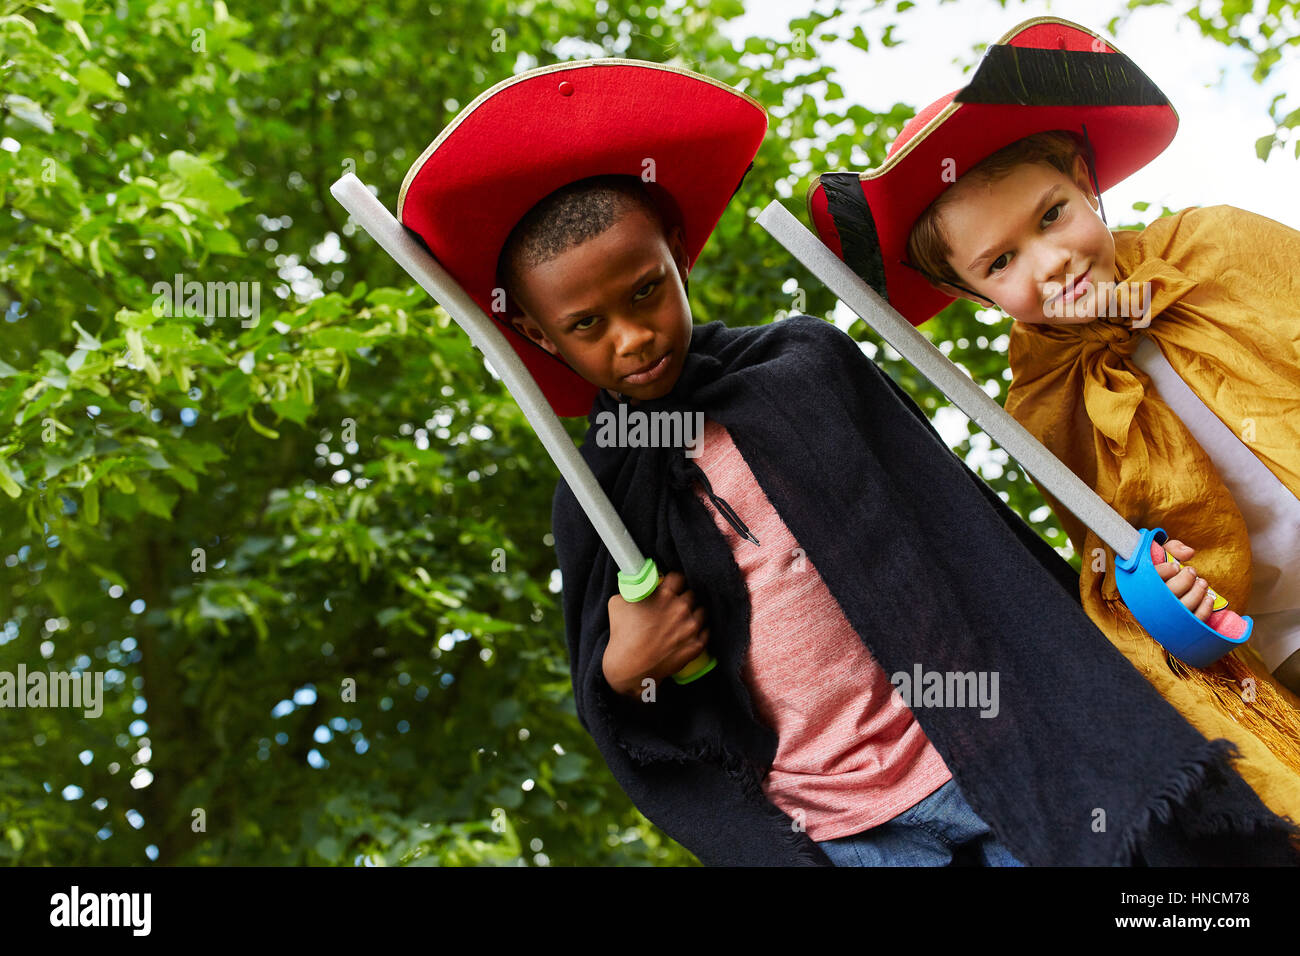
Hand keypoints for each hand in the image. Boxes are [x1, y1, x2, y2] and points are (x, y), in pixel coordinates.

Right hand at [603, 570, 709, 697]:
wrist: (630, 668)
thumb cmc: (621, 635)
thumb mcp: (618, 603)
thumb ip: (633, 590)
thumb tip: (637, 584)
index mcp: (664, 595)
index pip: (679, 577)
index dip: (675, 581)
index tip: (672, 586)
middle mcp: (681, 608)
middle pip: (692, 593)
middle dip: (684, 598)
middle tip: (676, 605)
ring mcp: (691, 627)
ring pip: (702, 610)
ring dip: (694, 613)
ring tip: (684, 620)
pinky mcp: (696, 645)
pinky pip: (706, 631)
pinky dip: (700, 631)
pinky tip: (689, 633)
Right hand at [1155, 539, 1215, 621]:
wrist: (1155, 599)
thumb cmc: (1160, 572)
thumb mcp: (1161, 554)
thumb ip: (1172, 548)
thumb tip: (1189, 553)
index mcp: (1141, 584)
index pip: (1148, 579)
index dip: (1164, 572)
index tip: (1175, 566)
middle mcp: (1151, 602)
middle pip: (1168, 594)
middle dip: (1185, 580)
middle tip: (1192, 571)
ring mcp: (1165, 616)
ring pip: (1182, 607)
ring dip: (1197, 593)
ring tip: (1202, 582)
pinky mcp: (1179, 625)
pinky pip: (1193, 620)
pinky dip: (1204, 610)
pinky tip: (1208, 598)